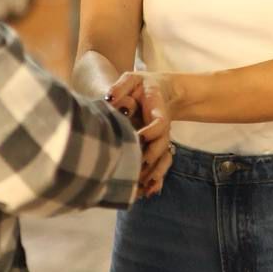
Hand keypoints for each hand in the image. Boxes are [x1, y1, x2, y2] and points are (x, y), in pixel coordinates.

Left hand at [107, 72, 175, 197]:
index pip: (160, 124)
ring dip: (153, 174)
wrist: (158, 90)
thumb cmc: (141, 85)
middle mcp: (162, 129)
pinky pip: (160, 166)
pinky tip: (147, 193)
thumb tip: (109, 99)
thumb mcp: (132, 78)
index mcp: (158, 112)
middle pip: (162, 147)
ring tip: (139, 188)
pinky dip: (156, 180)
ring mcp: (161, 140)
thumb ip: (121, 86)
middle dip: (150, 159)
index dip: (151, 132)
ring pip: (163, 160)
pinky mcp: (157, 148)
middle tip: (134, 169)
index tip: (139, 137)